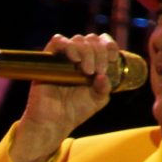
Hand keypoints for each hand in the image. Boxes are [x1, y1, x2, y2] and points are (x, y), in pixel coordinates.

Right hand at [9, 33, 121, 161]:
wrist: (54, 122)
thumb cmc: (75, 111)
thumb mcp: (98, 100)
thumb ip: (105, 87)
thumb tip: (103, 75)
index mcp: (91, 62)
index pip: (102, 42)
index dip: (109, 45)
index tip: (112, 59)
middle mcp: (78, 57)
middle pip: (91, 39)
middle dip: (99, 52)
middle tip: (98, 71)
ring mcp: (63, 57)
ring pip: (77, 39)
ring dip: (87, 52)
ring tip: (88, 71)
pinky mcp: (48, 60)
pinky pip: (57, 41)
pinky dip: (68, 45)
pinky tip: (75, 59)